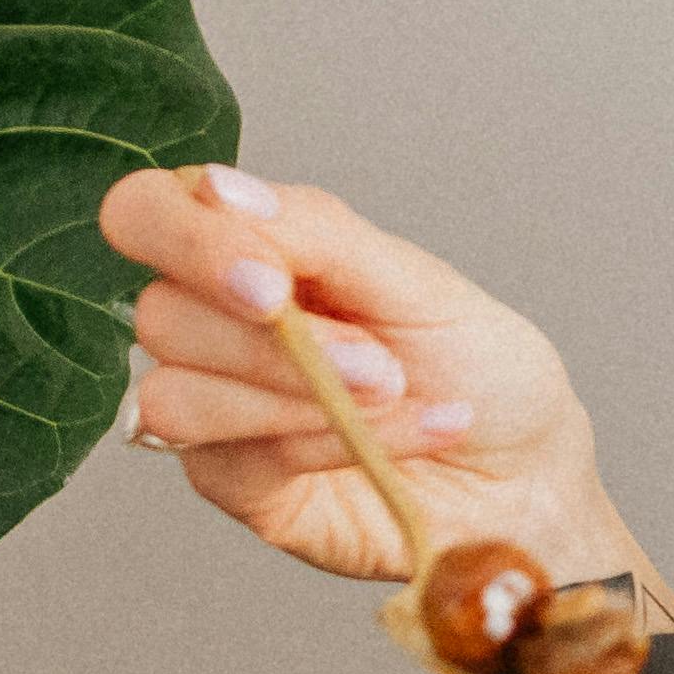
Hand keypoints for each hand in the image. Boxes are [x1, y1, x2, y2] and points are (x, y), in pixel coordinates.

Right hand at [90, 164, 608, 585]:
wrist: (527, 475)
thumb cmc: (479, 367)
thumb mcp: (415, 279)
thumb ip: (313, 231)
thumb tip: (218, 188)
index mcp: (250, 250)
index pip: (146, 215)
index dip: (187, 242)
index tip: (272, 283)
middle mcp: (217, 324)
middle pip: (159, 315)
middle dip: (274, 342)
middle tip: (378, 358)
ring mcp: (218, 409)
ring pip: (175, 397)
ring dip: (296, 396)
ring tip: (391, 395)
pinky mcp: (236, 485)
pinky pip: (228, 460)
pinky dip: (319, 442)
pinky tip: (389, 439)